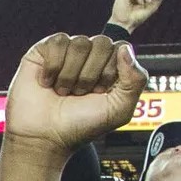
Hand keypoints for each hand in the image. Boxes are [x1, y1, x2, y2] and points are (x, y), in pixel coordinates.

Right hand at [4, 34, 146, 158]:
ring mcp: (67, 53)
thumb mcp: (120, 110)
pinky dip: (53, 67)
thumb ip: (136, 79)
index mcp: (110, 67)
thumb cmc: (79, 127)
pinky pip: (57, 42)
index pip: (121, 48)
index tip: (98, 94)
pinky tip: (47, 82)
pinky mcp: (43, 52)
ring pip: (79, 43)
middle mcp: (89, 57)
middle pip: (102, 43)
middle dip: (90, 75)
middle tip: (78, 94)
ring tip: (62, 91)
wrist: (44, 138)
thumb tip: (124, 49)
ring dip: (70, 75)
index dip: (110, 72)